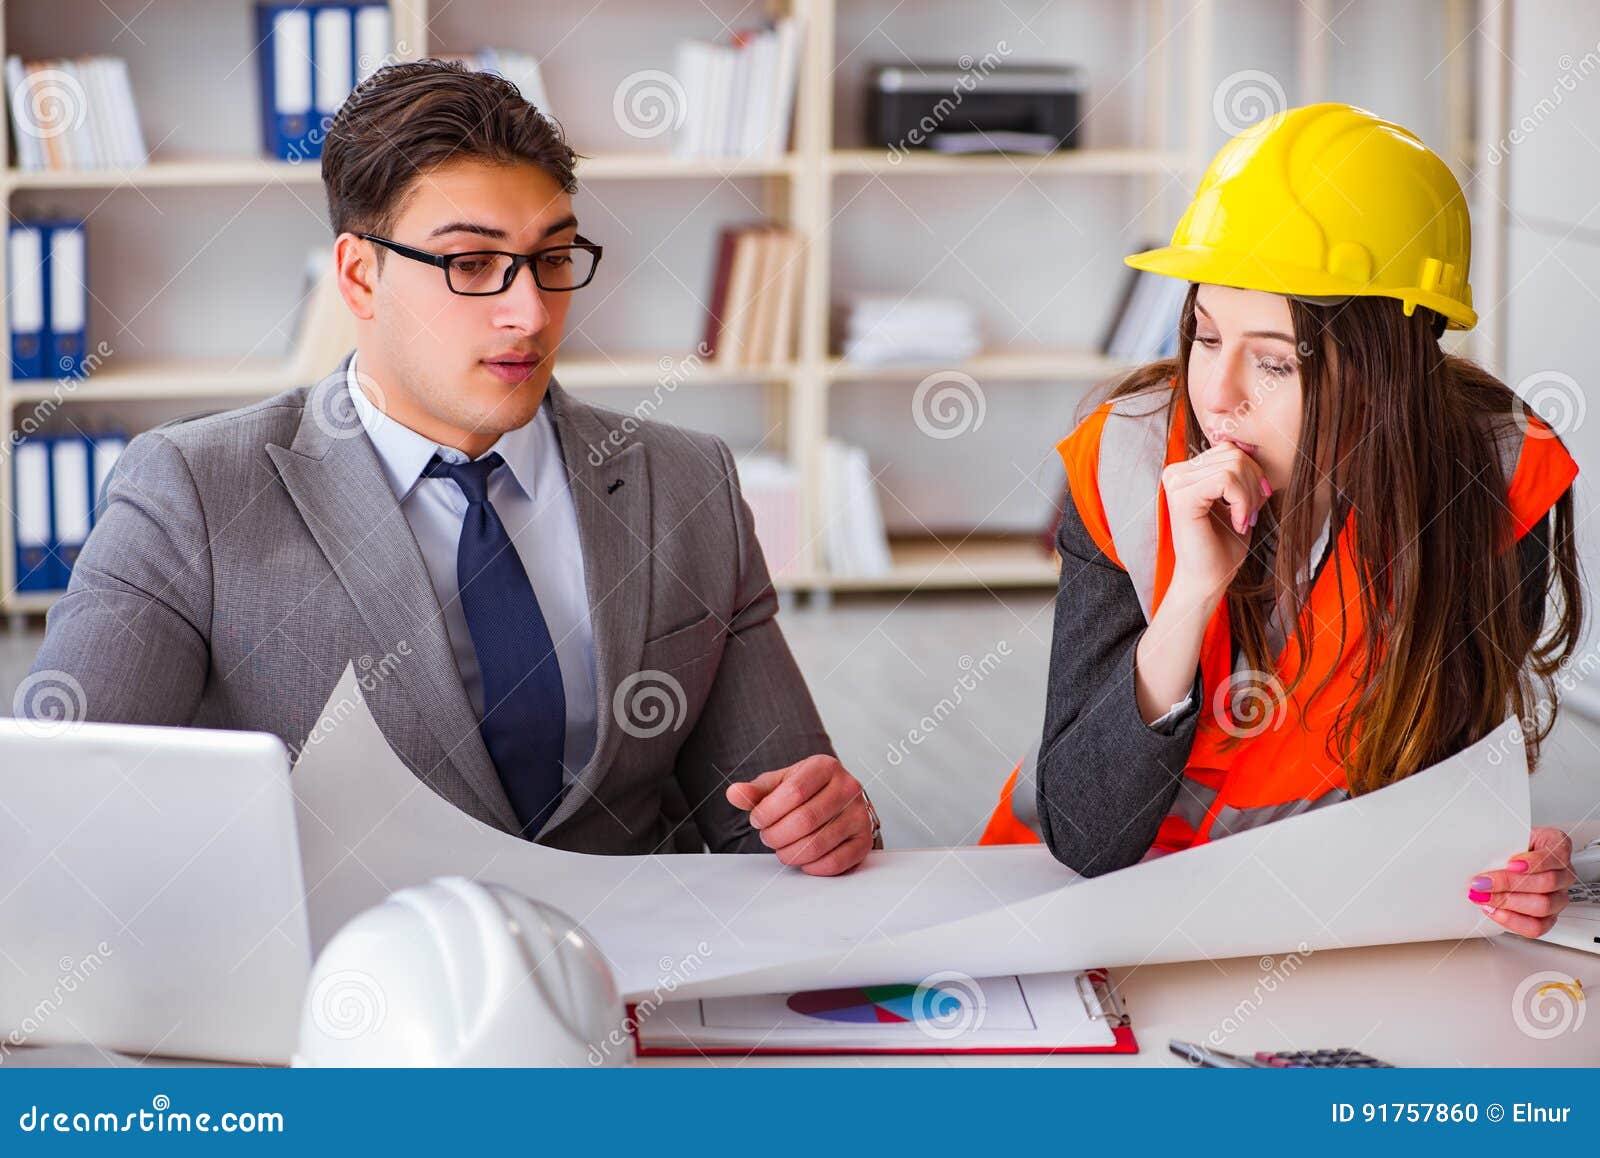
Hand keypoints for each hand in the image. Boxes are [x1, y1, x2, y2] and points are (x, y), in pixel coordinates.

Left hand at [725, 755, 875, 875]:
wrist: (836, 800)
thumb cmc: (805, 791)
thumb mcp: (780, 784)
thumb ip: (756, 791)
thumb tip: (734, 793)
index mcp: (825, 767)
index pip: (794, 791)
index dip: (768, 811)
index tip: (757, 820)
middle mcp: (848, 788)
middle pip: (805, 820)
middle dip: (776, 835)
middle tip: (768, 836)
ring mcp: (859, 815)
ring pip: (818, 844)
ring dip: (790, 853)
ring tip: (782, 848)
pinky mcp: (864, 841)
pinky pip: (835, 862)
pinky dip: (811, 866)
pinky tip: (802, 859)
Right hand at [1159, 437, 1271, 606]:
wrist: (1206, 580)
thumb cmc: (1221, 547)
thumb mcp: (1236, 502)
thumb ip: (1241, 475)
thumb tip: (1254, 448)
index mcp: (1184, 472)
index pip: (1229, 449)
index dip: (1252, 473)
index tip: (1256, 503)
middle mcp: (1175, 473)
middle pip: (1233, 453)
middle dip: (1253, 483)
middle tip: (1252, 514)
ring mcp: (1176, 483)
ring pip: (1233, 465)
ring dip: (1249, 495)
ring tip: (1244, 519)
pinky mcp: (1183, 497)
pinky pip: (1227, 480)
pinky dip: (1241, 501)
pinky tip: (1237, 522)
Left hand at [1469, 827, 1574, 937]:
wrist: (1507, 857)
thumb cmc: (1510, 844)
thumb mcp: (1508, 833)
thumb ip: (1502, 840)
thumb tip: (1479, 847)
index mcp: (1558, 847)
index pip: (1555, 856)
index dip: (1534, 862)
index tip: (1510, 863)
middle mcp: (1563, 873)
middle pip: (1547, 883)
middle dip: (1509, 883)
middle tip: (1483, 882)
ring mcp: (1559, 897)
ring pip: (1543, 906)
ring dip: (1508, 902)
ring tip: (1483, 896)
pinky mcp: (1549, 917)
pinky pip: (1537, 926)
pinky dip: (1512, 920)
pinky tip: (1494, 910)